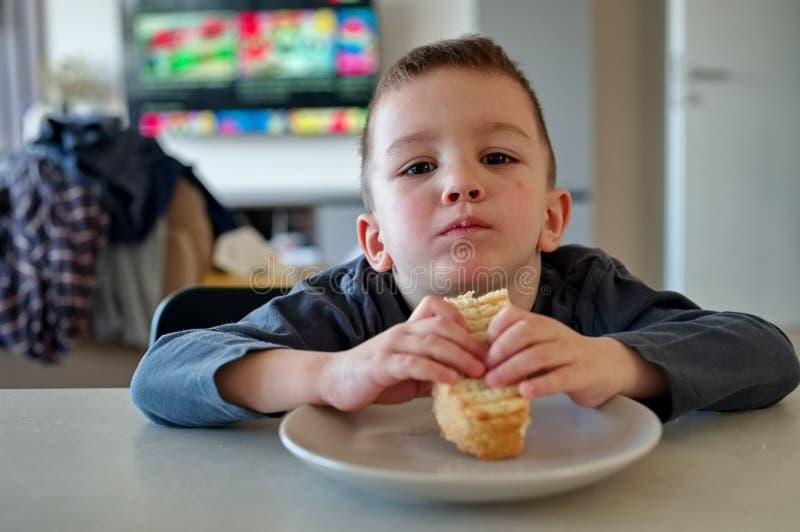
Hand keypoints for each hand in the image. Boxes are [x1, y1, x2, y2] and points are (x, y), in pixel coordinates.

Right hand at [316, 295, 486, 410]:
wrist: (335, 380)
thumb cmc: (374, 376)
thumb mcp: (410, 372)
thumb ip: (434, 370)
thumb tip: (465, 380)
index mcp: (411, 329)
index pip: (441, 312)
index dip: (464, 325)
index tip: (482, 347)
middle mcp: (403, 331)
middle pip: (444, 327)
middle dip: (470, 344)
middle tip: (490, 362)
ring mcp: (392, 345)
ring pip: (432, 342)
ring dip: (459, 356)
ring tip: (477, 371)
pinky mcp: (382, 364)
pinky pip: (413, 363)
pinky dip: (435, 370)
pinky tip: (450, 380)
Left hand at [483, 306, 649, 407]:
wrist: (608, 366)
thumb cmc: (563, 359)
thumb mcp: (538, 347)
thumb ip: (514, 350)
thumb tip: (479, 361)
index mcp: (540, 323)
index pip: (512, 315)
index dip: (494, 330)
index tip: (481, 350)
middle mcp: (554, 333)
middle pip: (525, 332)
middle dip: (500, 351)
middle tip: (485, 371)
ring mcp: (571, 352)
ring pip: (540, 354)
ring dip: (513, 368)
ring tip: (495, 383)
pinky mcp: (583, 374)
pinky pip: (561, 377)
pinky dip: (541, 384)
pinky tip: (524, 391)